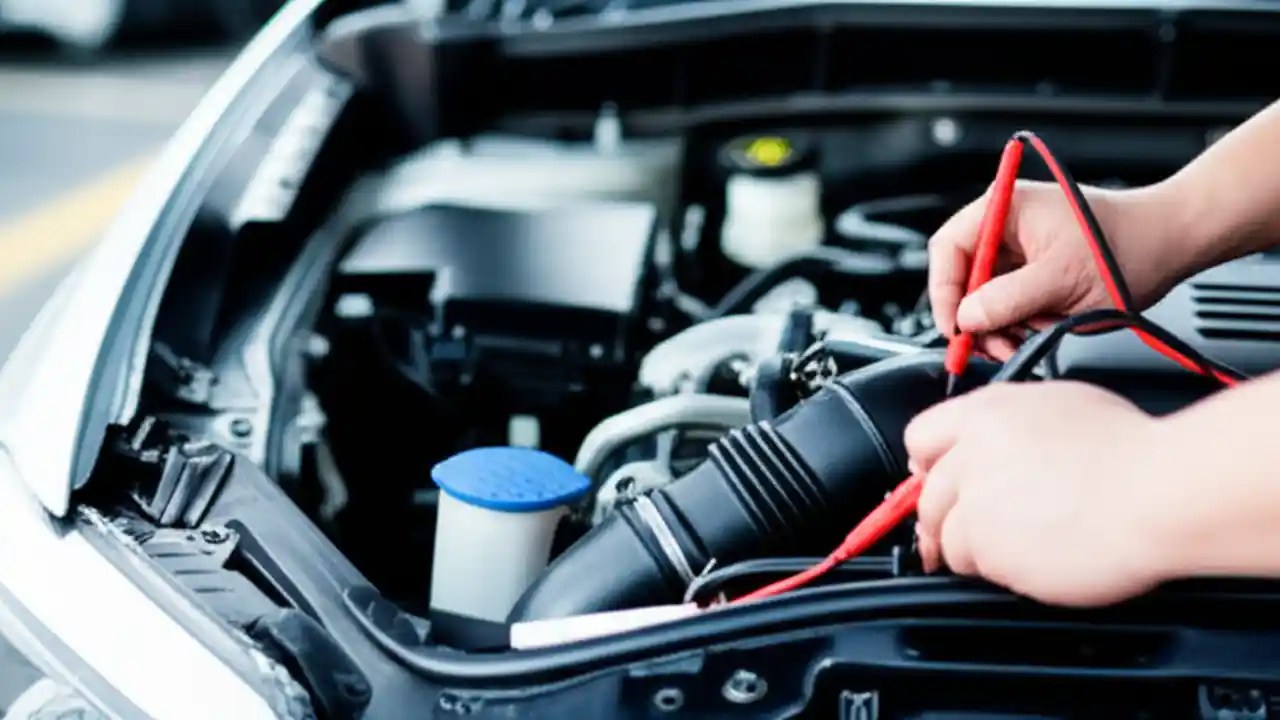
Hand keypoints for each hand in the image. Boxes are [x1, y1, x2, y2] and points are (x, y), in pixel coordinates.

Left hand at [904, 381, 1169, 606]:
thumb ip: (1009, 425)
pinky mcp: (990, 548)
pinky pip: (977, 568)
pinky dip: (999, 572)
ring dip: (973, 551)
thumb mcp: (1064, 405)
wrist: (1161, 494)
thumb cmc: (1134, 452)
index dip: (927, 465)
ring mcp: (976, 504)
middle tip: (969, 531)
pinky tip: (1035, 561)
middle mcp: (971, 454)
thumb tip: (988, 444)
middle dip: (943, 518)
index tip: (932, 482)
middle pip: (928, 496)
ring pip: (947, 538)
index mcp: (986, 412)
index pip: (920, 437)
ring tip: (1019, 549)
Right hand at [928, 180, 1190, 359]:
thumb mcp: (1059, 280)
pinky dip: (1017, 321)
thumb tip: (966, 318)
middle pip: (963, 276)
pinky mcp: (1033, 268)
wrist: (1170, 243)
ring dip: (999, 323)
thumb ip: (1006, 300)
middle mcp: (1005, 224)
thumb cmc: (1125, 246)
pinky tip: (1037, 327)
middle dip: (976, 316)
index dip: (945, 292)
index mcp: (1005, 208)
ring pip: (984, 294)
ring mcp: (1019, 247)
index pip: (949, 249)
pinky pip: (1007, 299)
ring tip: (1025, 336)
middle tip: (990, 345)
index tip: (956, 328)